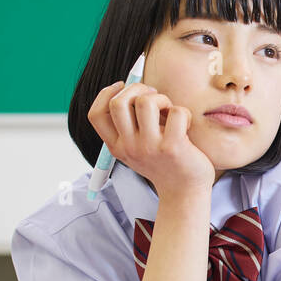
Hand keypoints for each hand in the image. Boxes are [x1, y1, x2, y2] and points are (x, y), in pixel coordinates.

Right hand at [88, 75, 215, 197]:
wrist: (185, 192)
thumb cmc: (164, 164)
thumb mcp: (137, 149)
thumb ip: (129, 126)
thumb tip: (130, 88)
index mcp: (117, 146)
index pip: (95, 114)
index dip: (106, 93)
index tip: (122, 87)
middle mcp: (129, 147)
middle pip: (118, 102)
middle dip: (137, 88)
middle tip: (152, 97)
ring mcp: (149, 147)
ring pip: (146, 102)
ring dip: (161, 98)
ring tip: (169, 111)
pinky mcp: (172, 147)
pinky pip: (176, 112)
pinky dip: (183, 112)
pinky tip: (184, 125)